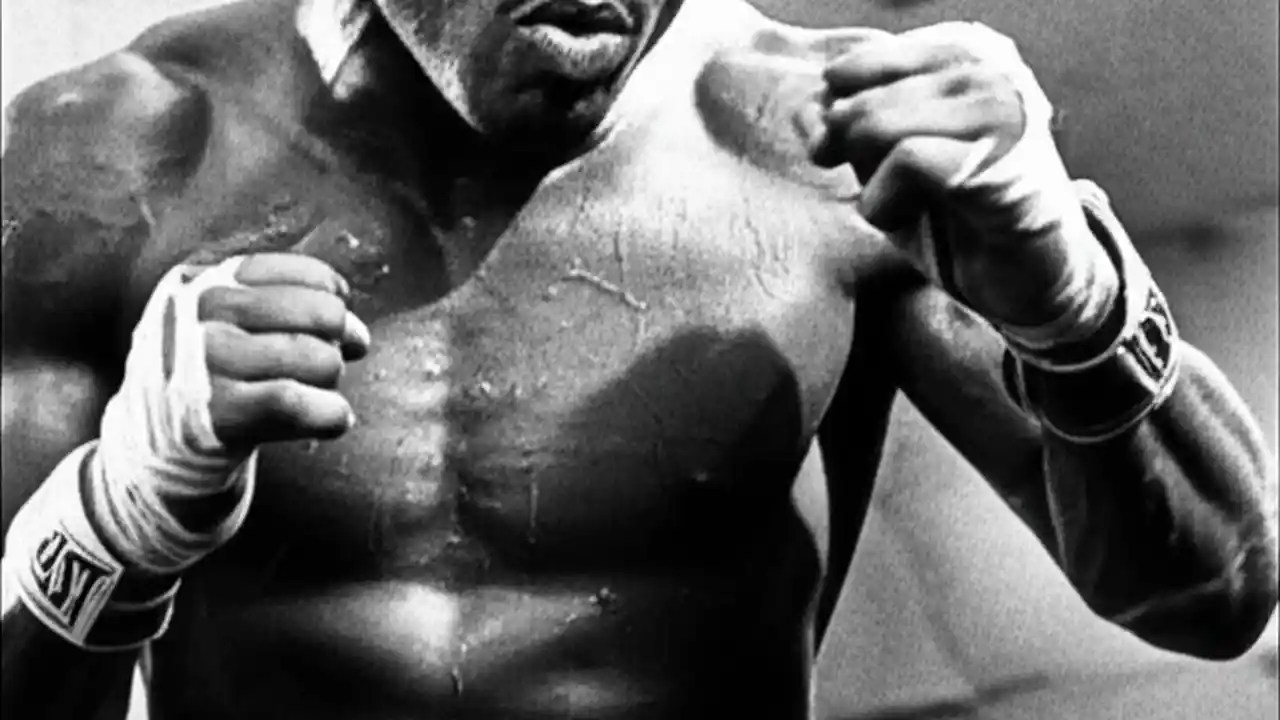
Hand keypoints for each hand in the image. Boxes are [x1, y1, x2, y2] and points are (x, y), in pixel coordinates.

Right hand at [196, 253, 369, 447]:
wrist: (154, 452)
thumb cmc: (208, 379)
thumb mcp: (216, 323)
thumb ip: (275, 305)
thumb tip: (352, 326)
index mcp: (197, 282)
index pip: (290, 271)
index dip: (328, 289)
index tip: (339, 306)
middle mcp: (195, 314)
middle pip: (317, 312)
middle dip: (344, 335)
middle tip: (347, 351)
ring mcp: (203, 362)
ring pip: (315, 358)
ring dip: (333, 379)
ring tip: (323, 390)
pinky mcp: (218, 413)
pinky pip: (298, 403)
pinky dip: (331, 414)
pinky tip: (334, 419)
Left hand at [808, 22, 1116, 329]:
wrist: (1032, 278)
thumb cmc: (961, 217)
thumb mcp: (890, 166)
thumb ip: (850, 131)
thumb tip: (807, 109)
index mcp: (967, 55)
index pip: (863, 63)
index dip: (834, 110)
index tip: (832, 150)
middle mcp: (989, 70)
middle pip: (862, 97)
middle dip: (844, 151)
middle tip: (867, 187)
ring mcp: (1002, 110)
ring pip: (878, 124)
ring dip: (866, 180)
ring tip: (895, 206)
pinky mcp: (1000, 159)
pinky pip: (905, 161)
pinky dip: (883, 201)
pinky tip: (903, 219)